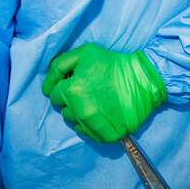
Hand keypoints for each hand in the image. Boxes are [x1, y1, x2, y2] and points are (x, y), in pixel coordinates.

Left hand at [41, 45, 166, 142]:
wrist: (143, 81)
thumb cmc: (113, 65)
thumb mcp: (85, 53)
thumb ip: (59, 65)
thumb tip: (46, 87)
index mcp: (72, 91)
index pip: (52, 95)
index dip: (64, 87)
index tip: (77, 83)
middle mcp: (80, 111)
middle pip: (62, 110)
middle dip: (70, 101)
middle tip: (87, 91)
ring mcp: (93, 125)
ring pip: (73, 122)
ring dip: (79, 113)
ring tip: (94, 102)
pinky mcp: (105, 135)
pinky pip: (87, 133)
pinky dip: (90, 125)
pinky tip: (101, 113)